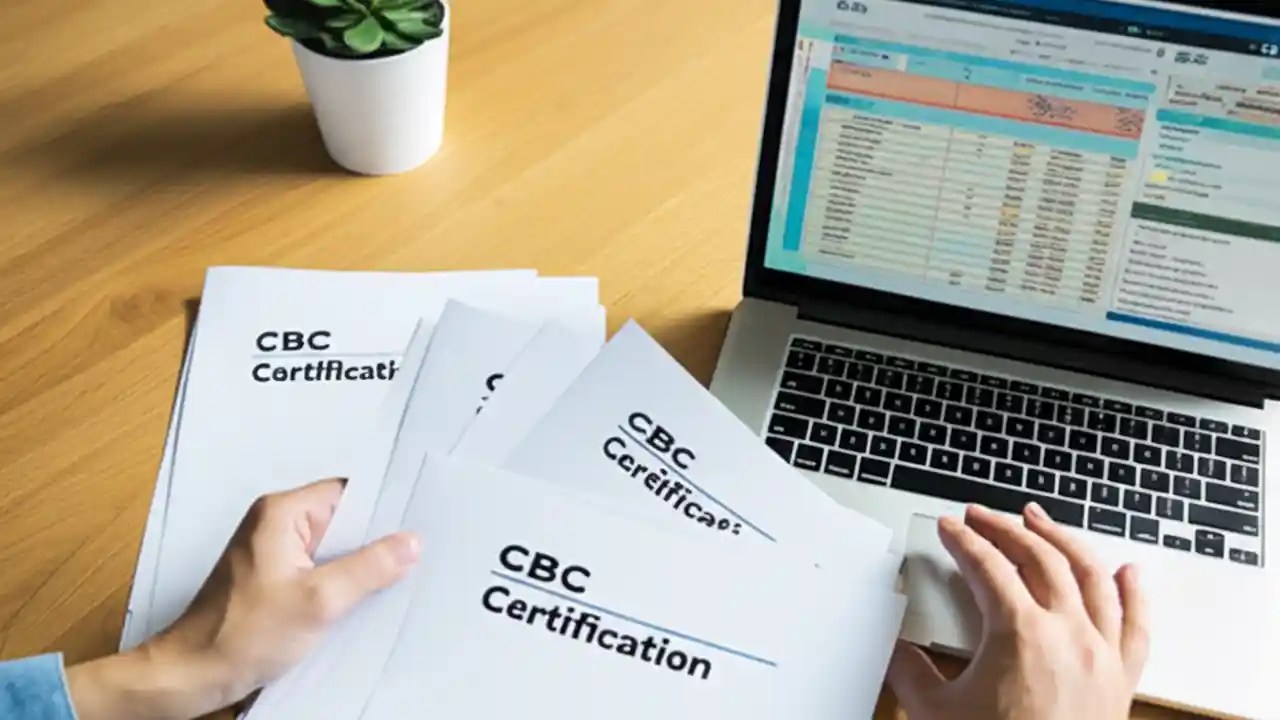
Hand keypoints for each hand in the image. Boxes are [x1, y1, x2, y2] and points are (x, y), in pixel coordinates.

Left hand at [68, 479, 420, 719]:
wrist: (192, 675)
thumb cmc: (239, 636)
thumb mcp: (319, 601)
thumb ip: (369, 568)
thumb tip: (409, 543)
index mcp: (281, 513)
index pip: (348, 493)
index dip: (383, 508)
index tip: (415, 523)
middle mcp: (275, 524)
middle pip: (343, 519)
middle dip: (374, 541)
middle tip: (408, 559)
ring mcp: (274, 552)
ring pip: (333, 547)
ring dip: (357, 566)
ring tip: (387, 583)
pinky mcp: (275, 578)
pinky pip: (320, 569)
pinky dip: (340, 584)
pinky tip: (358, 602)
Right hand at [887, 503, 1147, 719]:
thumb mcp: (935, 712)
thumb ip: (910, 671)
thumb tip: (899, 650)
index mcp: (1021, 633)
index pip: (987, 567)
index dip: (963, 541)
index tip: (950, 528)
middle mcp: (1068, 633)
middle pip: (1038, 557)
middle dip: (1005, 528)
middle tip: (981, 516)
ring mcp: (1100, 653)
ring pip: (1089, 574)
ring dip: (1062, 539)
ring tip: (1040, 519)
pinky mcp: (1120, 678)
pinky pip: (1136, 624)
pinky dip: (1134, 592)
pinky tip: (1129, 570)